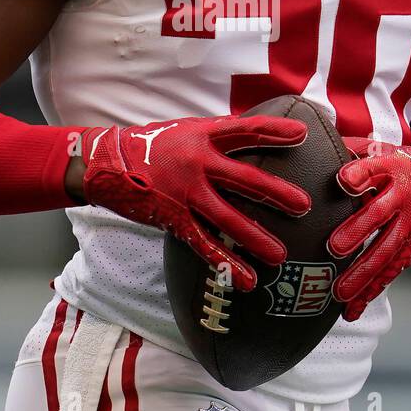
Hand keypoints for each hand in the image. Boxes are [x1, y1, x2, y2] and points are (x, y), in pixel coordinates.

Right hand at [75, 115, 308, 289]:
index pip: (244, 131)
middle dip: (276, 193)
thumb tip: (257, 134)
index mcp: (203, 136)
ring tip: (280, 255)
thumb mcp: (187, 130)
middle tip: (304, 206)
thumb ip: (219, 135)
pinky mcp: (174, 219)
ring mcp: (185, 193)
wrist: (107, 165)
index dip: (273, 132)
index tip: (302, 136)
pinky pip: (204, 244)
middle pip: (244, 178)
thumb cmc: (154, 145)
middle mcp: (197, 163)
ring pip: (227, 218)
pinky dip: (225, 263)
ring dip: (255, 238)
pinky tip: (247, 280)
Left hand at [328, 142, 410, 319]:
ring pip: (384, 252)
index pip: (374, 169)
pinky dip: (371, 291)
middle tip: (335, 247)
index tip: (343, 181)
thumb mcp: (386, 150)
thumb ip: (353, 150)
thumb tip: (317, 146)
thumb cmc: (406, 166)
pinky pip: (390, 273)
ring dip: (362, 273)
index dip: (359, 174)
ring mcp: (409, 227)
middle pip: (378, 215)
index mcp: (392, 169)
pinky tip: (352, 310)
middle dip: (357, 232)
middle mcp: (402, 198)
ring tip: (339, 291)